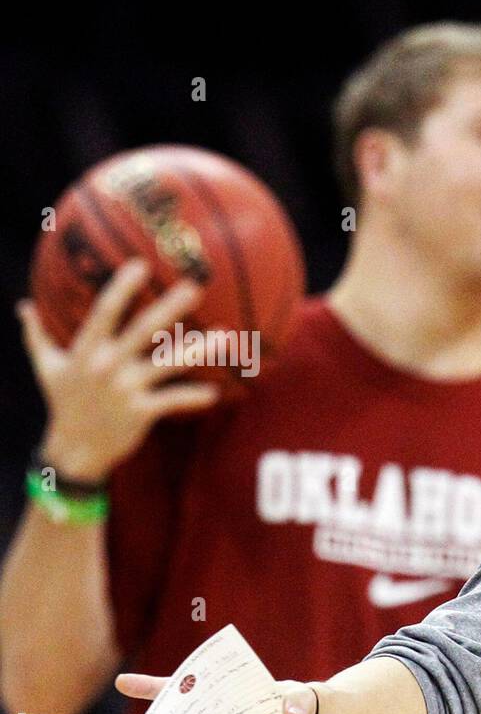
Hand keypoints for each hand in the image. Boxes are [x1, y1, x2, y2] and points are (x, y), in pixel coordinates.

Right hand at [19, 258, 219, 483]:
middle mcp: (108, 365)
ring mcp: (126, 389)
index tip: (141, 264)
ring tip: (225, 336)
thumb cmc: (64, 404)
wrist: (74, 449)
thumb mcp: (46, 368)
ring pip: (167, 364)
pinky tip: (215, 393)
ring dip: (197, 349)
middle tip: (195, 287)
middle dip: (169, 308)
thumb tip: (22, 307)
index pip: (105, 312)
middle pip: (142, 331)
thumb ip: (36, 335)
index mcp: (87, 350)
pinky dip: (192, 397)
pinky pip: (172, 401)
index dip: (121, 288)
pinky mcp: (141, 412)